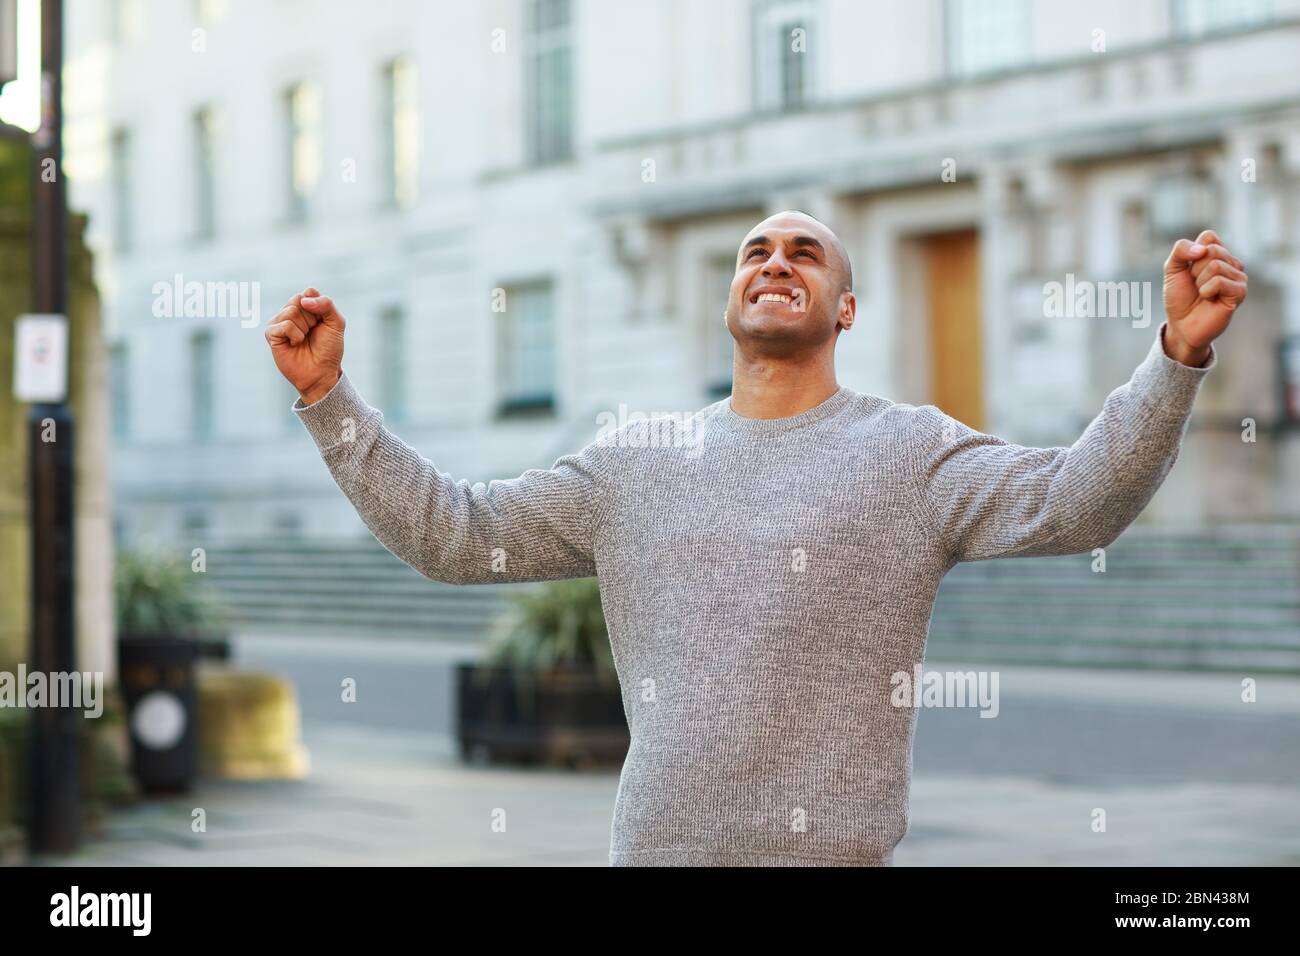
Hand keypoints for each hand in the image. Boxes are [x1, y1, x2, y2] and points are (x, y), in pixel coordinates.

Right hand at [265, 287, 344, 404]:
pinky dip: (295, 336)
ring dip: (304, 328)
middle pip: (299, 299)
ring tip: (303, 339)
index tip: (322, 323)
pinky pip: (285, 325)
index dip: (320, 307)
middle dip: (312, 318)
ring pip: (291, 311)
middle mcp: (290, 311)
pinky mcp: (271, 333)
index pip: (309, 292)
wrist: (321, 372)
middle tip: (312, 333)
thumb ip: (326, 305)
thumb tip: (304, 301)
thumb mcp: (336, 323)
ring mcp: (279, 321)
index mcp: (305, 306)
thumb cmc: (328, 349)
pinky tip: (295, 344)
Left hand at [1162, 230, 1246, 366]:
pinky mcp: (1240, 292)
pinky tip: (1209, 299)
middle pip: (1212, 250)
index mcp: (1217, 254)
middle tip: (1195, 285)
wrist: (1182, 325)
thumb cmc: (1179, 297)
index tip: (1188, 270)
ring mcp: (1238, 277)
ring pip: (1216, 265)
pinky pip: (1220, 281)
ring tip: (1202, 293)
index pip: (1209, 236)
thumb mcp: (1172, 269)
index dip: (1192, 253)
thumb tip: (1202, 249)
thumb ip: (1180, 250)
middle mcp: (1231, 263)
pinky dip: (1206, 290)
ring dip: (1200, 281)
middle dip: (1195, 269)